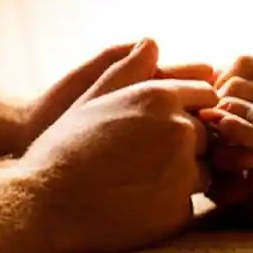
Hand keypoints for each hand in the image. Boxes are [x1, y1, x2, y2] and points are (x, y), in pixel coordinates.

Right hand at [20, 39, 217, 252]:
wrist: (44, 202)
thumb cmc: (63, 148)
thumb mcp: (93, 99)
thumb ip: (129, 70)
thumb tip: (153, 42)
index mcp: (160, 96)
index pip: (206, 96)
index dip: (191, 111)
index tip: (168, 126)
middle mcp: (179, 130)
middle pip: (208, 136)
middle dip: (189, 146)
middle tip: (147, 161)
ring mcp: (182, 172)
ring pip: (204, 173)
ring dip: (182, 178)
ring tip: (138, 183)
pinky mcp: (178, 210)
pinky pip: (187, 206)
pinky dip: (168, 207)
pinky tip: (135, 206)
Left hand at [200, 56, 252, 230]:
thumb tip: (252, 82)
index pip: (245, 61)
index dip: (224, 79)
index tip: (224, 101)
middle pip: (234, 82)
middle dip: (216, 102)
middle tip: (215, 124)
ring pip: (236, 108)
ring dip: (219, 124)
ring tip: (219, 141)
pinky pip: (248, 139)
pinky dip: (229, 138)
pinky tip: (227, 148)